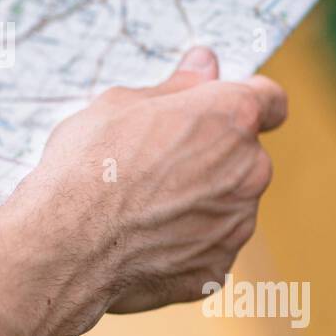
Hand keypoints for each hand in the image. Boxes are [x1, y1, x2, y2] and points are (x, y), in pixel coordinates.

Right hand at [22, 46, 286, 315]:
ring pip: (227, 205)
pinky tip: (140, 242)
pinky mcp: (217, 270)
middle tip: (154, 163)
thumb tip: (204, 64)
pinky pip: (206, 249)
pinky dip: (182, 245)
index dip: (247, 100)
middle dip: (211, 156)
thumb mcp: (121, 104)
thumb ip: (176, 87)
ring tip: (140, 208)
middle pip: (244, 156)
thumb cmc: (87, 164)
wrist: (65, 244)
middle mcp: (249, 171)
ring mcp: (236, 226)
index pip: (270, 100)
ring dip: (198, 202)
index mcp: (230, 118)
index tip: (222, 108)